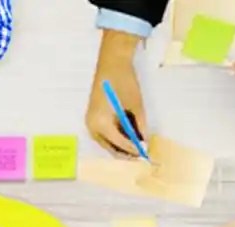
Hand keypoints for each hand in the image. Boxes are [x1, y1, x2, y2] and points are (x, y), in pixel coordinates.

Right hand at [87, 31, 146, 156]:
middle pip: (109, 146)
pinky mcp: (92, 117)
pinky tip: (127, 136)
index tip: (145, 154)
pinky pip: (104, 133)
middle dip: (124, 151)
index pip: (118, 143)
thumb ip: (139, 126)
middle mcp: (92, 126)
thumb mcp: (136, 106)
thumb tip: (144, 141)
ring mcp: (90, 122)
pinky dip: (114, 136)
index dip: (133, 149)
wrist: (112, 63)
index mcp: (101, 123)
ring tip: (135, 146)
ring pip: (106, 141)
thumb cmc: (124, 82)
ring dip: (120, 145)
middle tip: (140, 154)